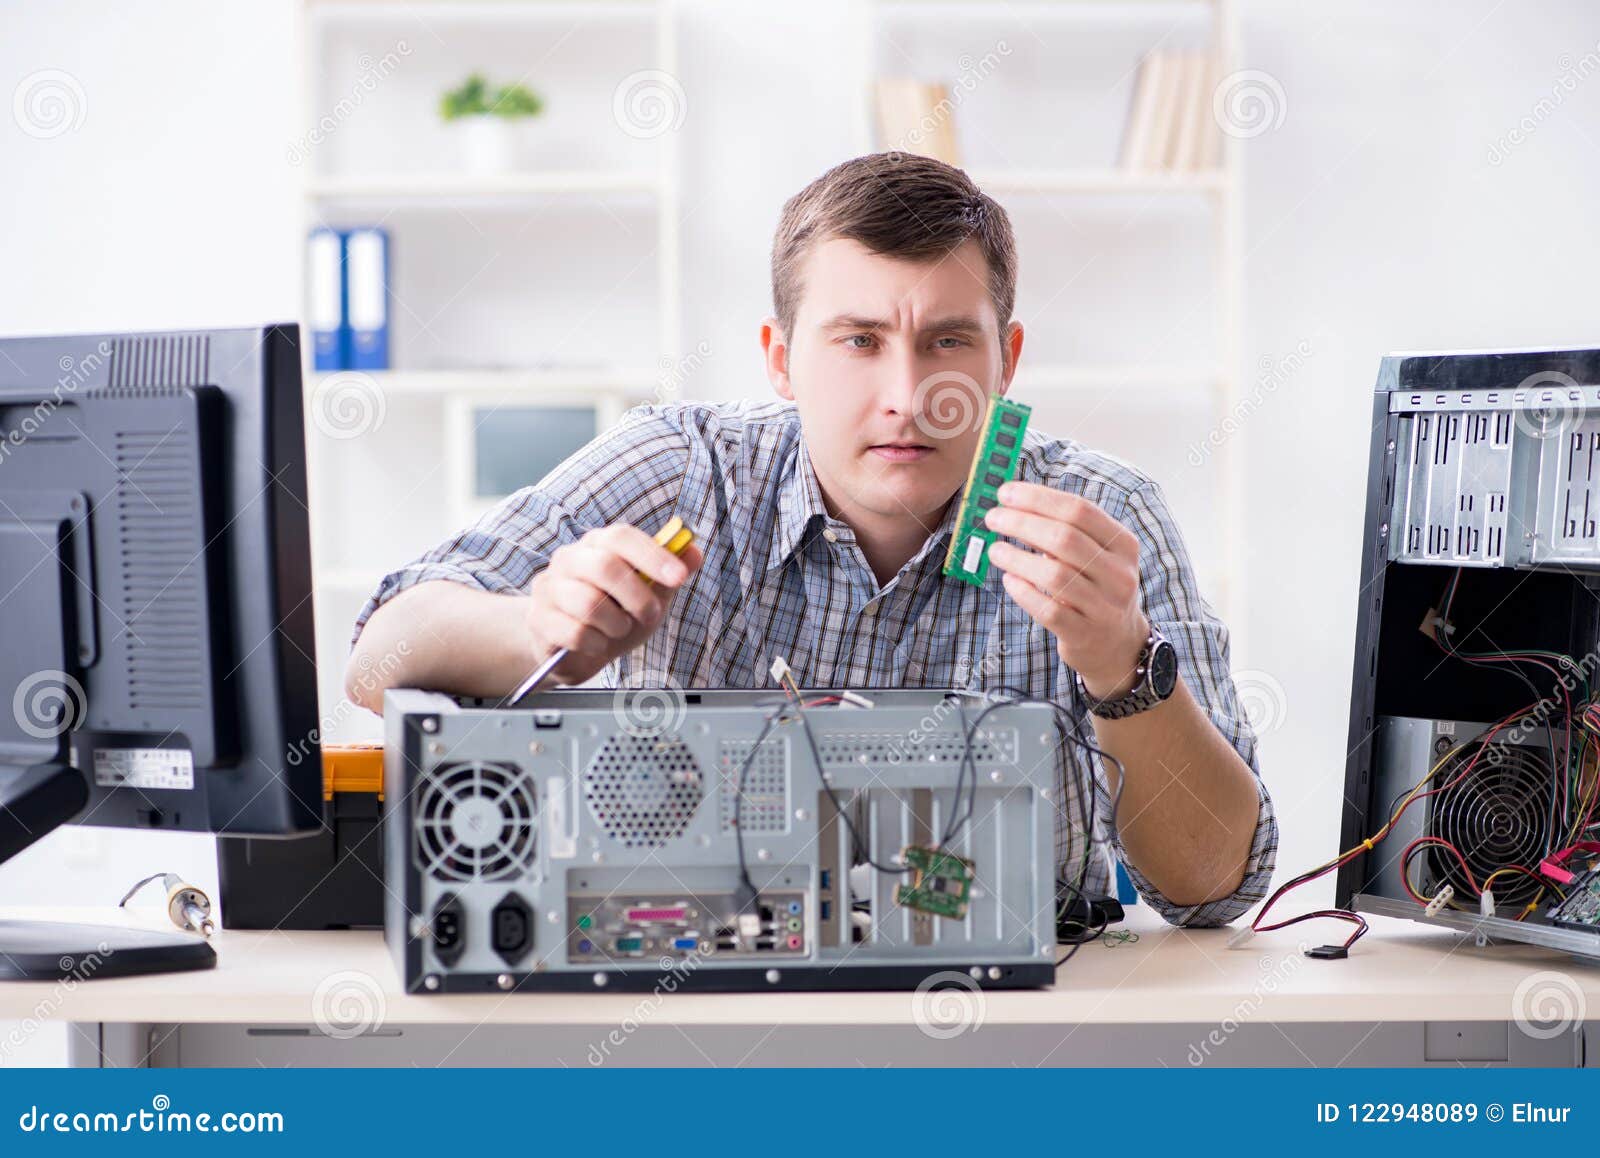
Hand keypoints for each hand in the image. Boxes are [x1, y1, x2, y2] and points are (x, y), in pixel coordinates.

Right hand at [523, 524, 703, 685]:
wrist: (571, 649)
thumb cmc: (611, 616)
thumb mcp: (649, 595)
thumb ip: (670, 574)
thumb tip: (694, 551)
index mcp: (597, 545)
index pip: (621, 537)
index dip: (653, 555)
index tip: (679, 577)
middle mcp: (569, 559)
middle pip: (604, 566)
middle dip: (637, 596)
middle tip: (650, 614)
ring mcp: (549, 588)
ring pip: (588, 602)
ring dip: (616, 624)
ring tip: (619, 630)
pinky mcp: (538, 619)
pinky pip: (575, 632)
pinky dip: (597, 643)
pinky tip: (599, 644)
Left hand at [982, 481, 1148, 700]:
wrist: (1118, 643)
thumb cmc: (1095, 587)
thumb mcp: (1096, 556)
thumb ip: (1065, 531)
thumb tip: (1013, 504)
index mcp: (1123, 544)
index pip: (1080, 510)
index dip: (1038, 498)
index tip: (1005, 492)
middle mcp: (1119, 574)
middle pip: (1065, 538)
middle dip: (1022, 523)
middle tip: (993, 518)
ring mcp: (1104, 606)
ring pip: (1055, 574)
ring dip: (1017, 557)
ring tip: (995, 550)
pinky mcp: (1084, 633)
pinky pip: (1048, 610)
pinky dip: (1023, 591)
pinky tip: (1009, 579)